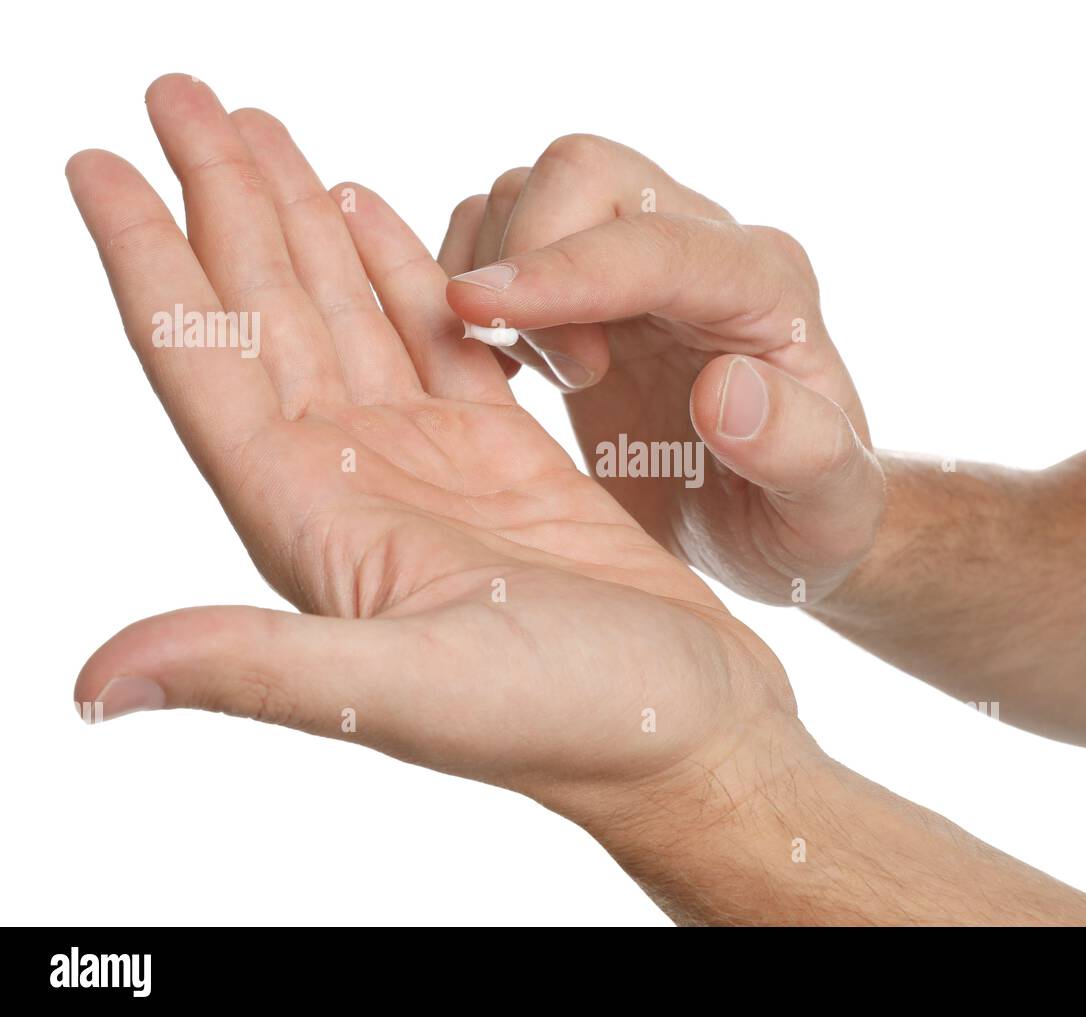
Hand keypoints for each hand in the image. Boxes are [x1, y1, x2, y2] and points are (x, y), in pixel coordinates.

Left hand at [67, 77, 796, 819]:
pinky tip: (372, 217)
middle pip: (265, 320)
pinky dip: (395, 273)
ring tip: (260, 132)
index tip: (100, 159)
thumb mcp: (408, 693)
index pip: (207, 370)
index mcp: (319, 526)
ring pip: (342, 318)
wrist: (693, 732)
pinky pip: (432, 343)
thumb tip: (97, 685)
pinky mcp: (501, 460)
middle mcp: (356, 489)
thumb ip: (258, 669)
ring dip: (295, 223)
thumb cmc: (574, 724)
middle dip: (221, 203)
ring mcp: (428, 470)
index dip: (148, 264)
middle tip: (179, 94)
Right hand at [444, 136, 885, 604]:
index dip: (566, 268)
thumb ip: (802, 452)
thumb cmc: (805, 516)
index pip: (659, 244)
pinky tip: (503, 366)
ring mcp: (640, 253)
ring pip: (526, 191)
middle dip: (532, 262)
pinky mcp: (585, 279)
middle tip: (570, 379)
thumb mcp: (828, 510)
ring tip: (551, 380)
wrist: (775, 519)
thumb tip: (726, 390)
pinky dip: (470, 285)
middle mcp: (707, 247)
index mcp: (772, 292)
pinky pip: (494, 229)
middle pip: (585, 171)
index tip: (477, 305)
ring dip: (503, 283)